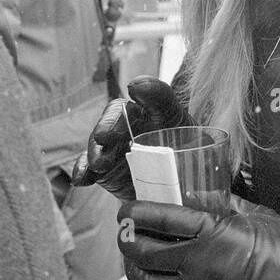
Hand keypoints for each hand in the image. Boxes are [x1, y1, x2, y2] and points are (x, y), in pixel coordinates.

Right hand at [71, 77, 189, 200]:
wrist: (173, 190)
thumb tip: (183, 146)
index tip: (136, 89)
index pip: (156, 95)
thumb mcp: (197, 146)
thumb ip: (195, 146)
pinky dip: (83, 170)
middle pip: (118, 115)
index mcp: (160, 111)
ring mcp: (115, 144)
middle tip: (105, 137)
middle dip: (109, 124)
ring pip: (100, 140)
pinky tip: (81, 178)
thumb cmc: (186, 159)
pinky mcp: (103, 167)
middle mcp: (133, 121)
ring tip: (99, 164)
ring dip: (96, 150)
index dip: (149, 90)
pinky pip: (89, 166)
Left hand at [118, 199, 279, 279]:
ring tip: (133, 260)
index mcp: (213, 231)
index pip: (160, 218)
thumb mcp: (255, 215)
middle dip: (128, 239)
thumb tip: (193, 194)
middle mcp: (200, 266)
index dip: (136, 213)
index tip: (128, 209)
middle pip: (144, 251)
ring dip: (132, 270)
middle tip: (126, 232)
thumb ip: (219, 205)